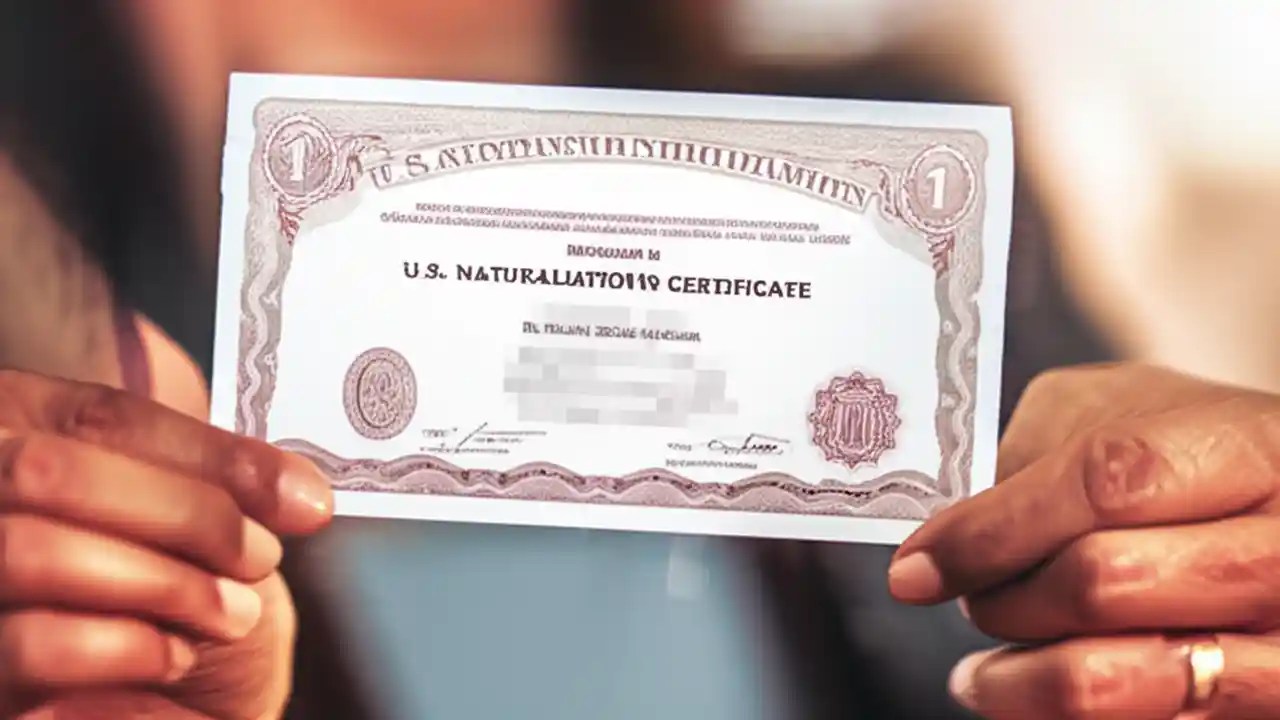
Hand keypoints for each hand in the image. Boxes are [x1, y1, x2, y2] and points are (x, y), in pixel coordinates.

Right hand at [0, 370, 332, 718]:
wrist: (130, 701)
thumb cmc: (151, 596)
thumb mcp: (180, 521)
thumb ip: (211, 482)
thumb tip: (301, 492)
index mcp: (19, 430)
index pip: (102, 416)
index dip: (210, 455)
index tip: (301, 497)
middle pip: (53, 470)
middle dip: (185, 515)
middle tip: (262, 557)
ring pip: (31, 550)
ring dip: (163, 584)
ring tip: (232, 614)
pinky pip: (30, 642)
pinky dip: (123, 646)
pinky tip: (174, 656)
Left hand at [887, 363, 1279, 718]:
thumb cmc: (1198, 452)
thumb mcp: (1129, 408)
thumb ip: (1046, 445)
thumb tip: (958, 524)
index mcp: (1248, 447)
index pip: (1104, 482)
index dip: (993, 528)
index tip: (917, 565)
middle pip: (1103, 581)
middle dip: (1004, 599)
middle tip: (967, 599)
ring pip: (1126, 679)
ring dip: (1023, 682)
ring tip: (980, 677)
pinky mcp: (1271, 703)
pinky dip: (1070, 718)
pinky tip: (1035, 698)